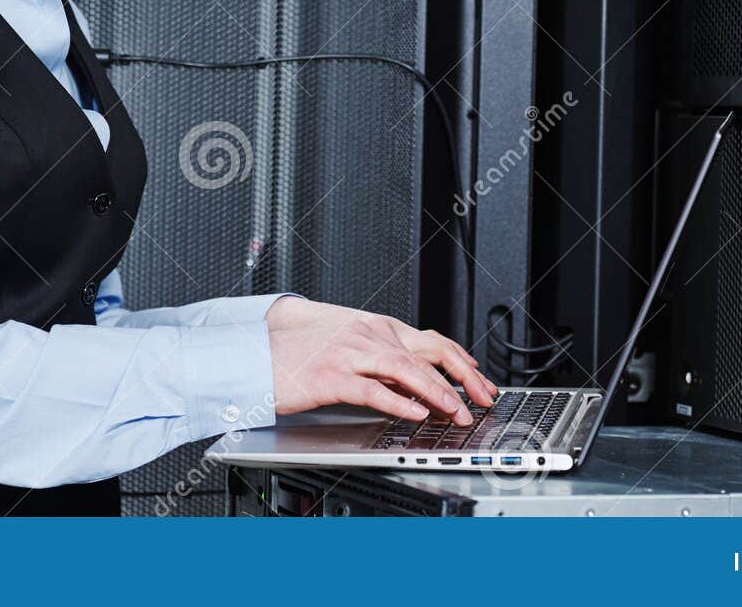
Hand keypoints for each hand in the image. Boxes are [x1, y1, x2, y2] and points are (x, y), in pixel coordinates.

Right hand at [265, 299, 498, 420]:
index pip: (431, 342)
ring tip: (456, 411)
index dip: (462, 362)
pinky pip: (372, 389)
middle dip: (460, 379)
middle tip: (482, 401)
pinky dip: (398, 402)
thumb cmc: (304, 356)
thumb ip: (386, 364)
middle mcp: (368, 335)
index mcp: (376, 327)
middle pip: (426, 354)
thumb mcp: (352, 352)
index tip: (482, 383)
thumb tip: (422, 386)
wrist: (259, 352)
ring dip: (437, 392)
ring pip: (405, 369)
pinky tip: (415, 414)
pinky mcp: (331, 376)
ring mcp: (350, 353)